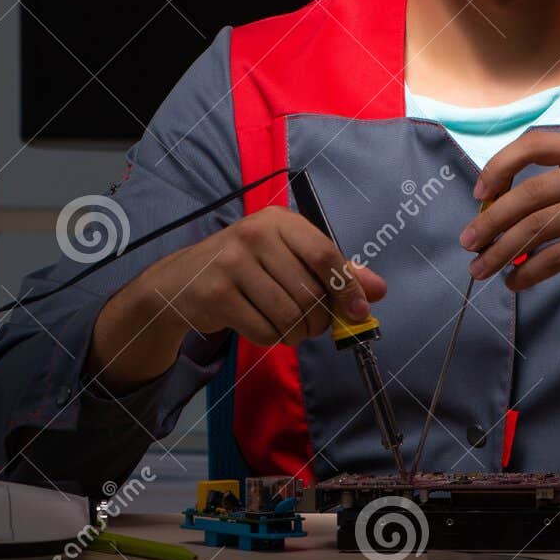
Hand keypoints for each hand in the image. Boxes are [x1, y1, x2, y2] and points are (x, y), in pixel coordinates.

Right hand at [124, 205, 386, 347]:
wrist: (180, 281)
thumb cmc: (246, 267)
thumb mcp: (289, 258)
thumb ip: (334, 272)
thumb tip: (378, 290)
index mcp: (279, 220)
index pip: (325, 253)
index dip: (348, 288)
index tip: (360, 313)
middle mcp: (254, 234)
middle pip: (309, 293)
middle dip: (319, 321)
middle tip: (312, 326)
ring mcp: (232, 263)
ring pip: (289, 316)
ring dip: (296, 333)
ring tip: (287, 327)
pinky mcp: (216, 294)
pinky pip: (264, 330)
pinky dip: (272, 338)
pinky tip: (262, 326)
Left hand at [458, 130, 559, 307]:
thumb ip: (558, 188)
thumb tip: (494, 208)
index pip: (535, 144)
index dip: (499, 165)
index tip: (478, 191)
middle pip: (530, 192)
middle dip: (491, 219)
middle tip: (467, 241)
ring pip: (539, 227)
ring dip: (501, 250)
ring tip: (480, 268)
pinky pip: (556, 258)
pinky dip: (528, 272)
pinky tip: (515, 282)